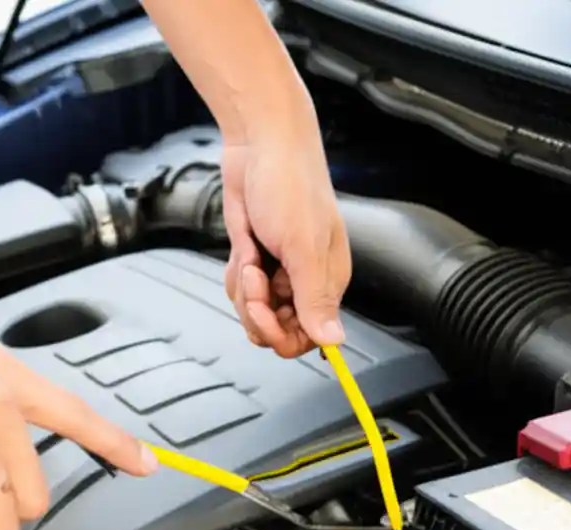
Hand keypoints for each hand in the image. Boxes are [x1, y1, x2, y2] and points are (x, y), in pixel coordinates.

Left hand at [221, 124, 351, 357]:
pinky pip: (241, 288)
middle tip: (254, 273)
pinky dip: (236, 271)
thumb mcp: (304, 247)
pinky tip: (244, 244)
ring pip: (254, 311)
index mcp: (328, 281)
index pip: (308, 337)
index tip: (264, 310)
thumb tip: (334, 342)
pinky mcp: (257, 259)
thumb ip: (315, 299)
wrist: (259, 145)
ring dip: (244, 285)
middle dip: (256, 307)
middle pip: (277, 328)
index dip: (281, 333)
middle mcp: (305, 280)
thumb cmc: (289, 184)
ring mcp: (279, 271)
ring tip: (251, 251)